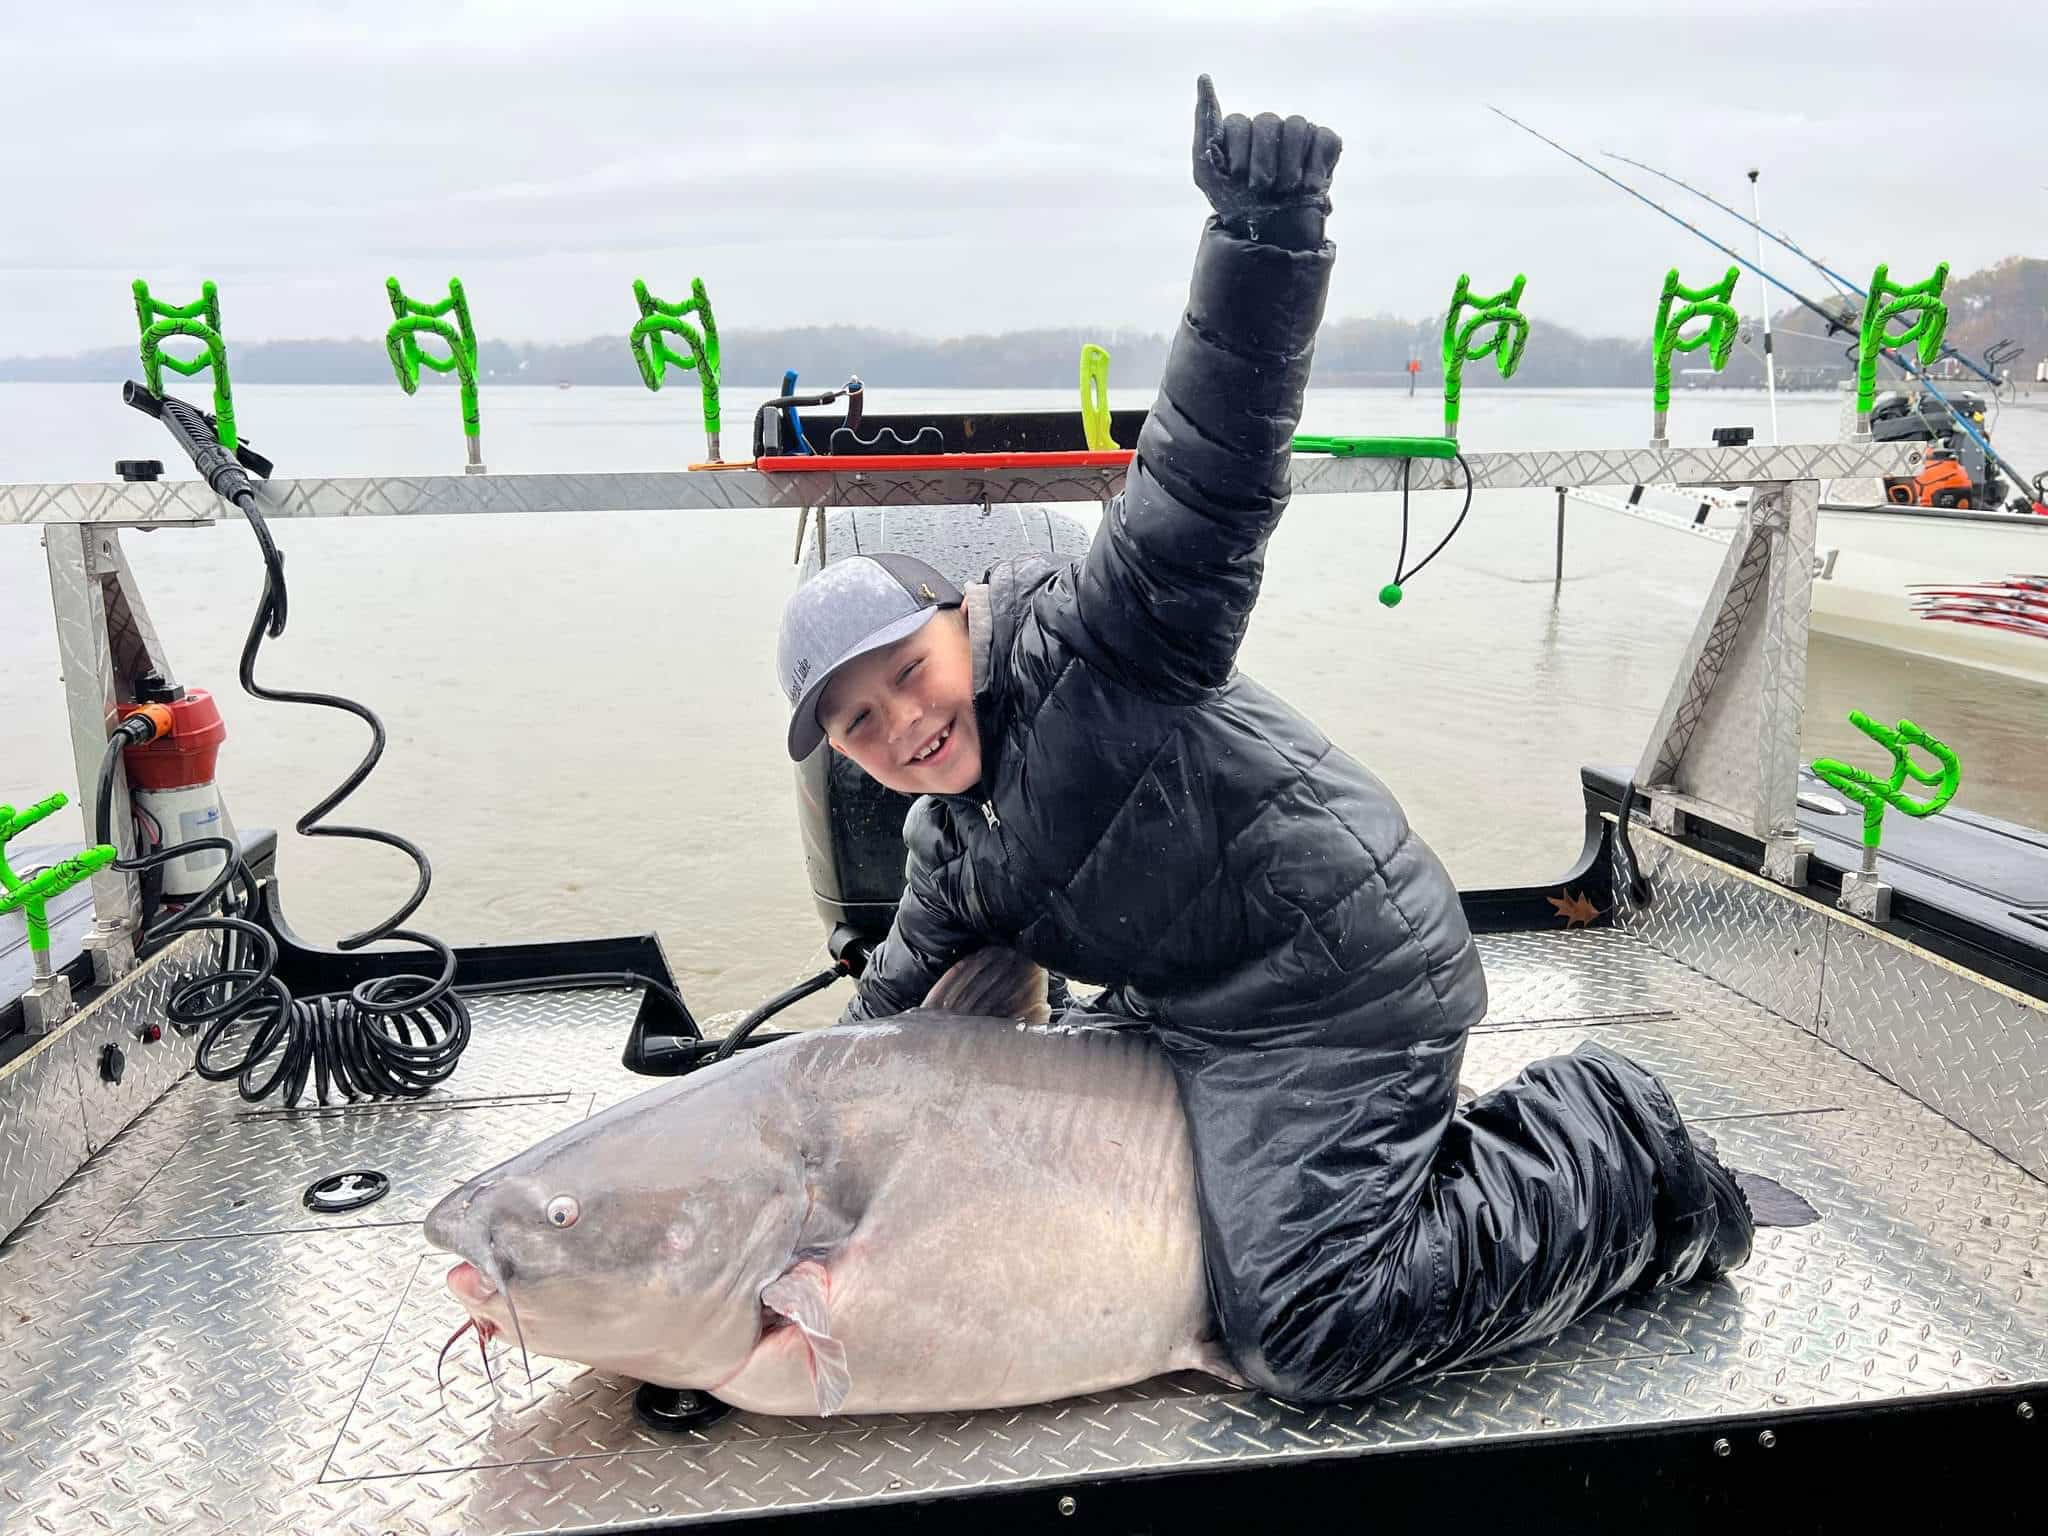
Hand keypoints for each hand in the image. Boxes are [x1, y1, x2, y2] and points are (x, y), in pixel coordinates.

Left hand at [1191, 74, 1341, 246]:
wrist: (1269, 234)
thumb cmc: (1235, 203)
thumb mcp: (1206, 170)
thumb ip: (1204, 124)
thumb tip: (1204, 76)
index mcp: (1241, 131)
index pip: (1240, 125)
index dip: (1238, 156)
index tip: (1236, 180)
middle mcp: (1270, 128)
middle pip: (1268, 122)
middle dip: (1263, 164)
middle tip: (1261, 188)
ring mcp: (1298, 134)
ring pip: (1297, 125)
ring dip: (1289, 165)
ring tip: (1285, 190)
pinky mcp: (1324, 144)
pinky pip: (1324, 137)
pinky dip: (1316, 164)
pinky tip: (1307, 187)